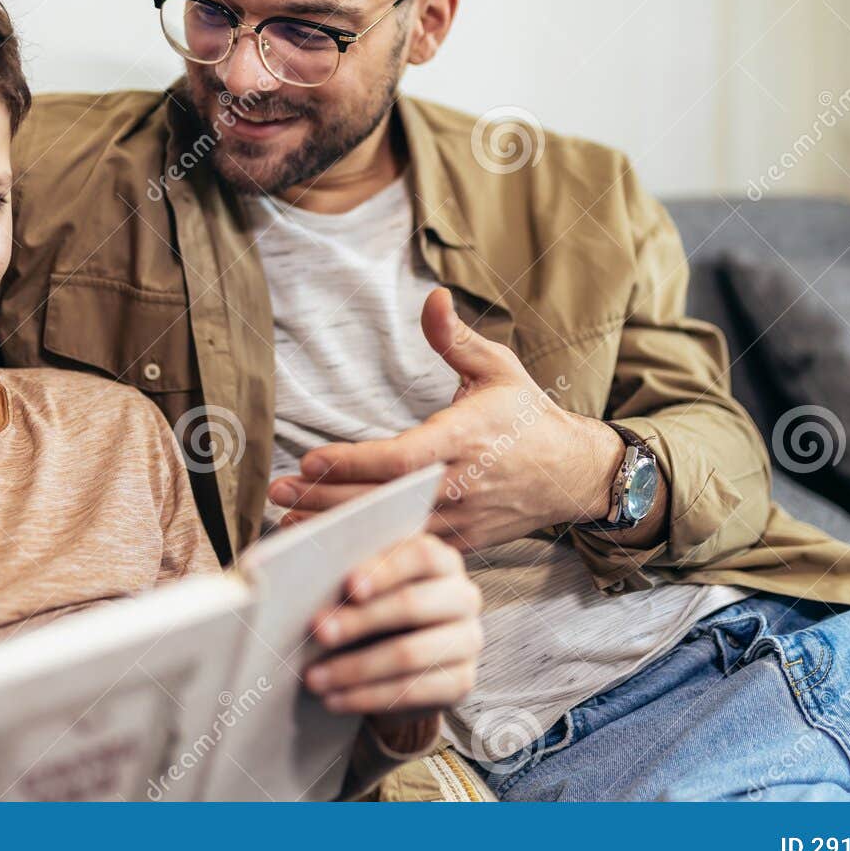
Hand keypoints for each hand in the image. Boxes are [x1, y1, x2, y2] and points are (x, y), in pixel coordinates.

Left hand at [268, 287, 625, 551]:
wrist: (571, 474)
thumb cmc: (528, 417)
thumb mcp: (498, 369)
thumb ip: (456, 340)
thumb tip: (433, 298)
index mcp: (466, 439)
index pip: (401, 458)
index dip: (353, 463)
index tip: (309, 460)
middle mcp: (461, 486)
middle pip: (384, 501)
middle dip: (327, 499)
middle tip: (278, 492)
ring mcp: (460, 521)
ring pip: (390, 534)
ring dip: (337, 531)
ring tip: (287, 522)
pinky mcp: (459, 544)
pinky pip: (405, 553)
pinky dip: (364, 553)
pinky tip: (327, 550)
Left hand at [302, 532, 481, 723]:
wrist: (401, 660)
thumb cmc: (374, 608)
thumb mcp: (364, 586)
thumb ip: (344, 576)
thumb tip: (294, 572)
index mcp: (443, 560)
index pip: (422, 556)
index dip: (385, 570)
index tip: (348, 587)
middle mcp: (464, 596)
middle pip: (412, 605)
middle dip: (359, 621)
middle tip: (317, 632)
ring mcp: (468, 641)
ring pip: (410, 654)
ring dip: (355, 668)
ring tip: (313, 678)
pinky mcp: (462, 682)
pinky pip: (413, 692)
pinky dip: (367, 697)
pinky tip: (334, 700)